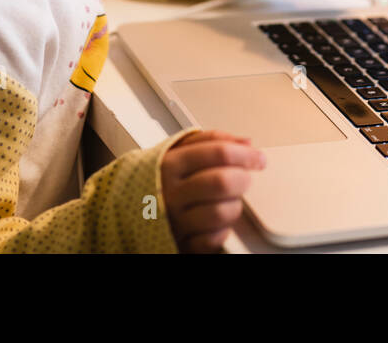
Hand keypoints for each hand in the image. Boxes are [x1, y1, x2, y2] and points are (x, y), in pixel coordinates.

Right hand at [160, 130, 265, 251]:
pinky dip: (222, 231)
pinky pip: (213, 239)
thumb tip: (246, 142)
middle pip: (223, 182)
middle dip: (243, 179)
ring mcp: (175, 221)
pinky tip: (217, 221)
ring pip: (221, 212)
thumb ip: (212, 141)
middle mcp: (171, 193)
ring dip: (234, 206)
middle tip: (245, 178)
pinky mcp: (181, 244)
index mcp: (170, 164)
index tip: (258, 158)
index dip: (246, 154)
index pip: (218, 153)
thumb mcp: (179, 150)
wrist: (129, 209)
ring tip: (230, 200)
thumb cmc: (161, 178)